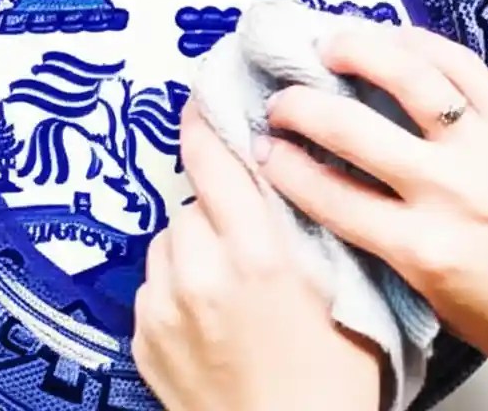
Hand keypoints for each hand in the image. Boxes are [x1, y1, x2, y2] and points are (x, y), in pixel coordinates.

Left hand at [132, 106, 382, 410]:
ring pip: (169, 243)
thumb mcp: (344, 293)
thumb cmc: (328, 387)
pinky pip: (153, 287)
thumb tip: (295, 185)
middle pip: (194, 204)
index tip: (200, 105)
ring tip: (229, 286)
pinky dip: (176, 288)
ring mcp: (163, 307)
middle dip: (218, 210)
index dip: (205, 126)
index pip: (215, 163)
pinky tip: (210, 318)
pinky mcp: (143, 338)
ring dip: (193, 248)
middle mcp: (201, 273)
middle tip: (248, 239)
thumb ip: (314, 231)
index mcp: (258, 255)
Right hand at [255, 25, 487, 393]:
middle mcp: (450, 192)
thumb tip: (349, 204)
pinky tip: (400, 38)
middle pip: (350, 129)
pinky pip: (467, 68)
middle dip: (300, 108)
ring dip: (358, 51)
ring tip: (329, 43)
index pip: (329, 196)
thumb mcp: (440, 306)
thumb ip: (392, 251)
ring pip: (408, 77)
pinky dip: (427, 44)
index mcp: (423, 249)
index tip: (263, 151)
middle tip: (282, 99)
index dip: (284, 167)